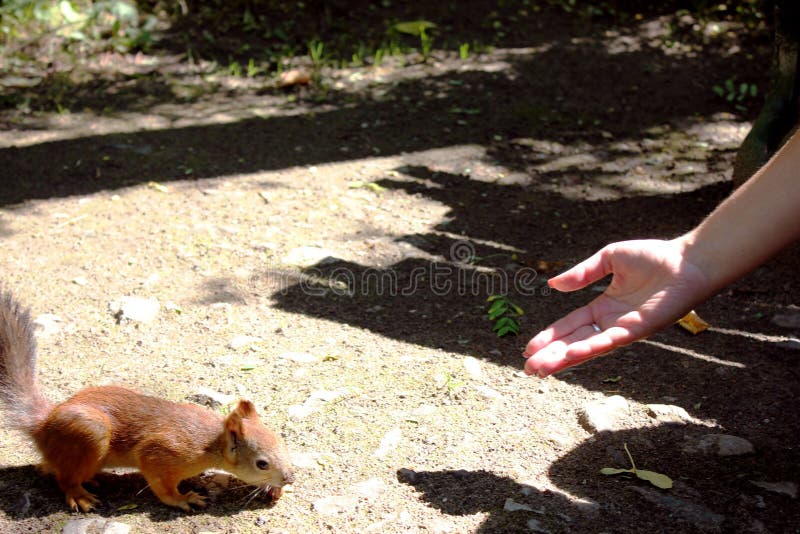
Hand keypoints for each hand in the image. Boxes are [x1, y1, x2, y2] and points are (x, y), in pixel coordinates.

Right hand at [523, 239, 709, 376]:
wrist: (687, 261)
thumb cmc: (654, 257)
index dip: (550, 337)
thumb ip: (582, 274)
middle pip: (574, 343)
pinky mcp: (640, 329)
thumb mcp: (609, 259)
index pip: (571, 326)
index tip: (529, 348)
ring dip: (565, 359)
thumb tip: (552, 285)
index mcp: (604, 307)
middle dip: (551, 356)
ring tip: (541, 369)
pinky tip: (573, 354)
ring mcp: (625, 329)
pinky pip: (611, 341)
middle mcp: (612, 323)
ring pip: (588, 348)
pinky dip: (592, 348)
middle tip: (527, 369)